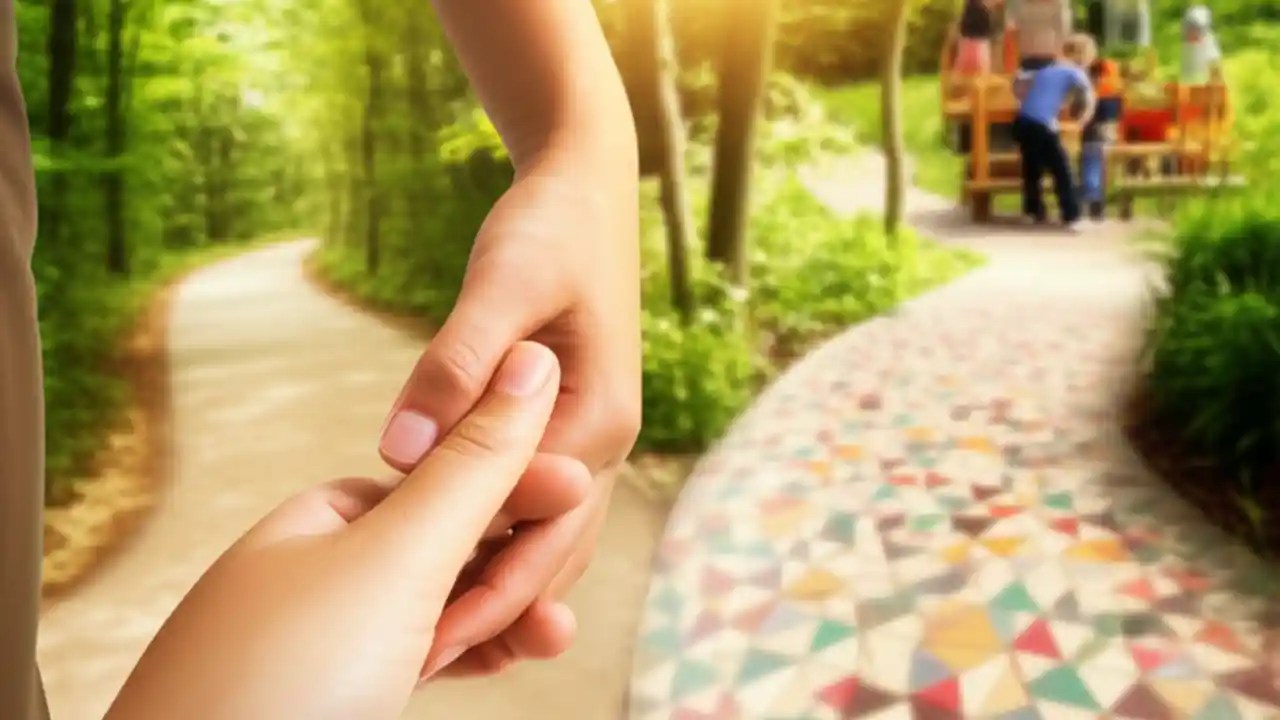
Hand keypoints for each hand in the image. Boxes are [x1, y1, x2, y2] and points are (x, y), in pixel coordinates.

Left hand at [107, 343, 586, 719]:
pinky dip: (474, 656)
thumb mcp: (394, 560)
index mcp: (323, 519)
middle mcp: (322, 575)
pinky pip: (424, 661)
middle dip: (521, 560)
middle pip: (450, 547)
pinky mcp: (341, 697)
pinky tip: (511, 656)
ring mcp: (330, 642)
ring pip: (444, 612)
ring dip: (508, 616)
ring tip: (555, 633)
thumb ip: (471, 467)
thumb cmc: (276, 686)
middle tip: (565, 589)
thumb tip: (528, 363)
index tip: (581, 484)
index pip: (439, 476)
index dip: (514, 478)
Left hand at [377, 167, 639, 677]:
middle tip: (420, 666)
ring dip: (498, 591)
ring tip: (437, 650)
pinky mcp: (562, 433)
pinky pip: (532, 511)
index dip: (482, 582)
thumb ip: (455, 363)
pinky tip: (451, 578)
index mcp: (597, 415)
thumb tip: (401, 445)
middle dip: (491, 609)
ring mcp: (587, 440)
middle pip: (550, 549)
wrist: (587, 190)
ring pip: (545, 541)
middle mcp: (602, 441)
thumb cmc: (549, 228)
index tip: (420, 633)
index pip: (538, 521)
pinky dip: (497, 549)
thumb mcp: (501, 282)